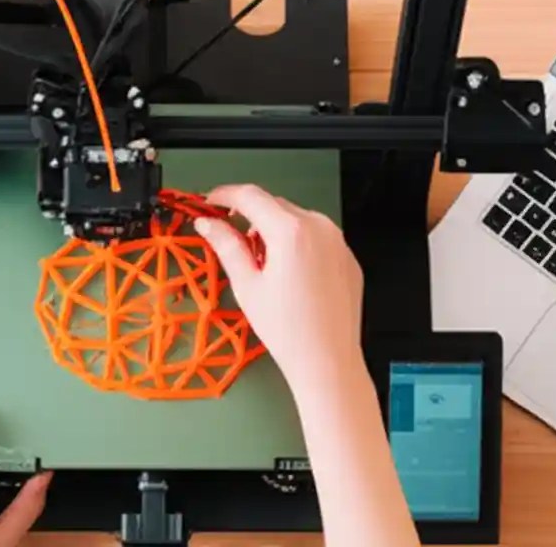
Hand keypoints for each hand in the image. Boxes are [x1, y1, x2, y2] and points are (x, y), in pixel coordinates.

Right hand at [195, 184, 364, 394]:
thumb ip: (226, 246)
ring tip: (263, 265)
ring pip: (296, 220)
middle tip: (231, 240)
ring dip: (275, 230)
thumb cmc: (286, 329)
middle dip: (250, 216)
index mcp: (291, 231)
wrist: (329, 361)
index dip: (225, 195)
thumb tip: (207, 223)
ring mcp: (338, 241)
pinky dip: (298, 244)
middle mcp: (319, 227)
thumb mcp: (247, 286)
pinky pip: (317, 237)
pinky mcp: (348, 257)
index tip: (210, 203)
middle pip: (275, 205)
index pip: (250, 196)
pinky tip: (290, 274)